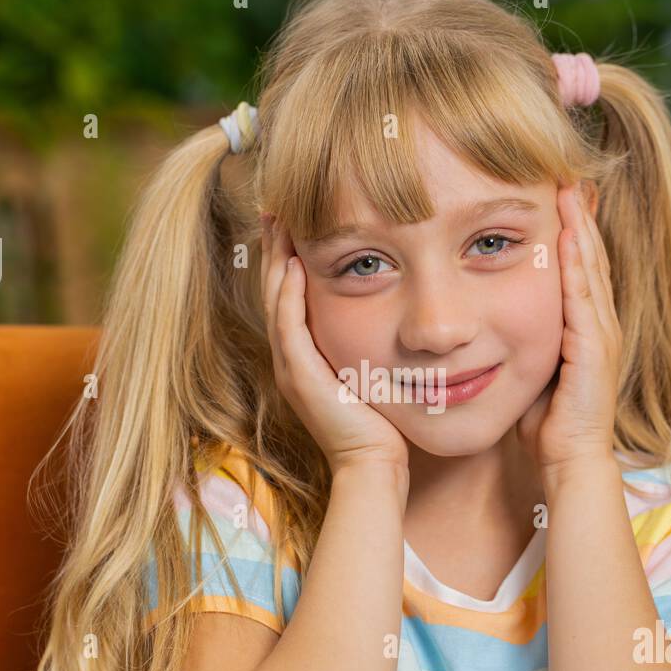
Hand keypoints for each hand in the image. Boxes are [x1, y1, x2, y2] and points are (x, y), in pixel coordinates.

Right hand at [260, 214, 409, 476]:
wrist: (374, 464)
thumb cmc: (385, 420)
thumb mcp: (374, 367)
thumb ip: (372, 337)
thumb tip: (395, 309)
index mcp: (303, 352)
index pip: (290, 292)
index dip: (289, 254)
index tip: (295, 217)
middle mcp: (289, 355)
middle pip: (275, 288)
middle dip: (276, 246)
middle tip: (276, 206)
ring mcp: (290, 366)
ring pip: (276, 301)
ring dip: (278, 259)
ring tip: (281, 221)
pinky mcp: (300, 377)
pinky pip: (289, 327)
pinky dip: (290, 294)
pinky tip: (297, 264)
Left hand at [515, 183, 622, 477]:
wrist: (568, 460)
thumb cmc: (543, 422)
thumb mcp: (526, 369)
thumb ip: (514, 341)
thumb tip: (480, 323)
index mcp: (582, 326)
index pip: (578, 267)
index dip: (571, 229)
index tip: (556, 192)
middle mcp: (598, 324)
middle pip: (590, 257)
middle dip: (580, 215)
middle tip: (568, 173)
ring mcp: (601, 335)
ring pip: (592, 269)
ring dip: (582, 228)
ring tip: (571, 190)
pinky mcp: (595, 350)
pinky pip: (585, 299)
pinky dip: (579, 266)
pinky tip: (570, 237)